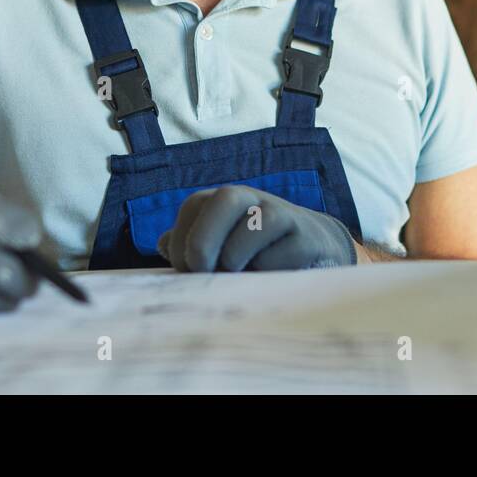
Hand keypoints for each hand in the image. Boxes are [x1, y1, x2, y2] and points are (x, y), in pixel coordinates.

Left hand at [157, 185, 358, 271]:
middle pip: (225, 199)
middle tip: (202, 270)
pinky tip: (266, 278)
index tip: (185, 270)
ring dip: (237, 254)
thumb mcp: (221, 246)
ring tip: (235, 275)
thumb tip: (162, 243)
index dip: (182, 240)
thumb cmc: (256, 251)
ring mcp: (281, 215)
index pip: (194, 206)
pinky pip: (284, 250)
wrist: (314, 248)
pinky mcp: (306, 236)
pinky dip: (268, 268)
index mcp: (224, 202)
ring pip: (258, 221)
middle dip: (205, 238)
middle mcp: (252, 201)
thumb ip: (190, 245)